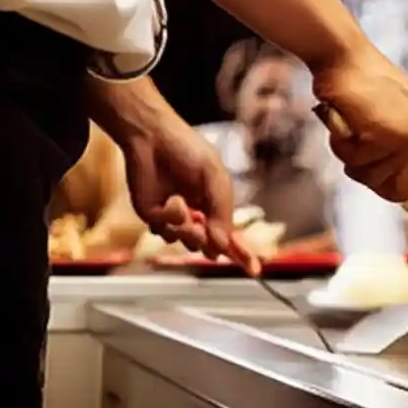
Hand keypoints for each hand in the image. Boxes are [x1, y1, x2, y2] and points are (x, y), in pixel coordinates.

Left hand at [118, 116, 257, 273]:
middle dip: (206, 239)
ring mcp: (173, 217)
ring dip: (186, 228)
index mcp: (215, 205)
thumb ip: (222, 212)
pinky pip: (162, 232)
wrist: (152, 137)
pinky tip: (170, 200)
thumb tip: (221, 244)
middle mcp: (196, 214)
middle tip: (202, 225)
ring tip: (182, 204)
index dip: (243, 253)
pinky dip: (168, 218)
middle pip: (208, 245)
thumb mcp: (216, 178)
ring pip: (185, 241)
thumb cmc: (188, 150)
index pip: (231, 236)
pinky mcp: (152, 216)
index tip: (255, 269)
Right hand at [311, 44, 407, 239]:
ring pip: (377, 180)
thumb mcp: (387, 121)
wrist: (342, 55)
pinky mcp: (390, 134)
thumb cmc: (358, 89)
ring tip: (351, 128)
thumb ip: (398, 153)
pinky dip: (344, 148)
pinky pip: (359, 164)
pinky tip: (346, 123)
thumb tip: (401, 193)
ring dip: (354, 160)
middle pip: (402, 191)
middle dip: (373, 178)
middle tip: (356, 148)